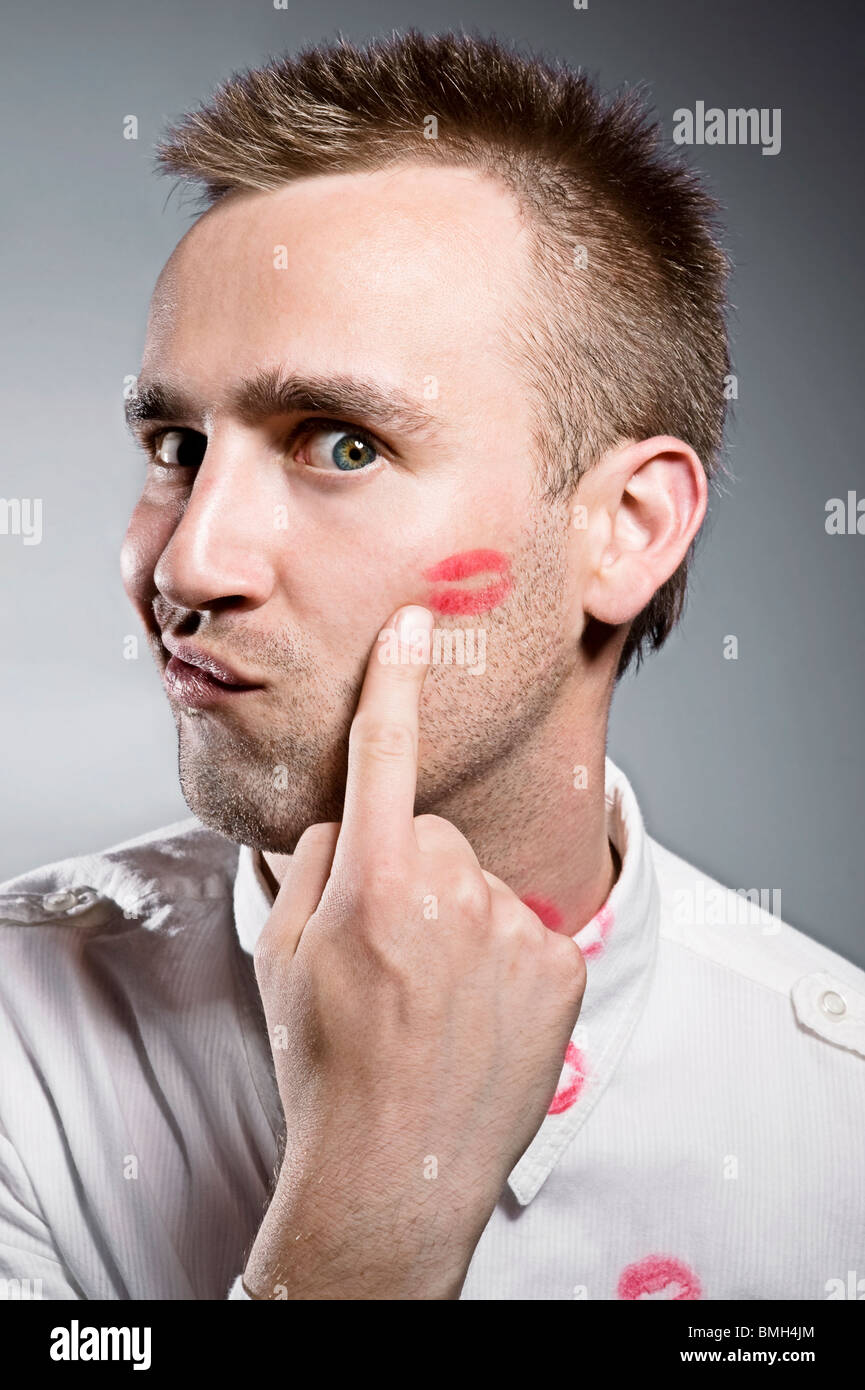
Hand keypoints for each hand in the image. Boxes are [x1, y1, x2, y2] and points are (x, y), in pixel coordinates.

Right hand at [244, 604, 585, 1299]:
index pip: (383, 753)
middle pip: (432, 837)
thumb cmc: (325, 1062)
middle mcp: (451, 889)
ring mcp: (514, 928)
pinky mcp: (563, 966)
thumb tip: (350, 823)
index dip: (397, 680)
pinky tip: (478, 1015)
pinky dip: (504, 960)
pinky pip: (525, 931)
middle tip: (390, 959)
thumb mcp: (284, 955)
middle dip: (411, 876)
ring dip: (458, 922)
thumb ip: (315, 866)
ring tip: (433, 1000)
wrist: (394, 1171)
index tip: (417, 623)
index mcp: (374, 879)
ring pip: (479, 887)